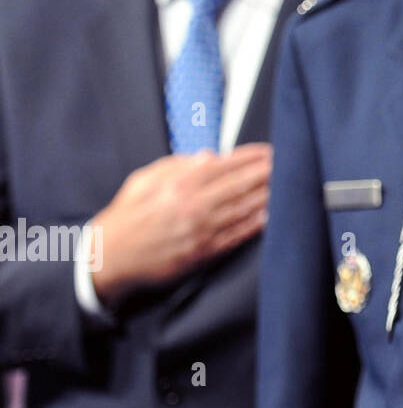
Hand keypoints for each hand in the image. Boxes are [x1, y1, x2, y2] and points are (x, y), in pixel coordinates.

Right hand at [90, 143, 271, 307]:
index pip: (226, 164)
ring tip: (289, 184)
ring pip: (244, 208)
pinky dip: (257, 224)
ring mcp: (201, 230)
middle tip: (290, 162)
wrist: (108, 257)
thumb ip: (177, 164)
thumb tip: (210, 155)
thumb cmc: (126, 215)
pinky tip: (273, 214)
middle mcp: (194, 205)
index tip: (269, 151)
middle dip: (268, 172)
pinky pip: (237, 235)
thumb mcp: (144, 179)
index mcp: (179, 183)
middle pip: (242, 184)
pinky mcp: (203, 252)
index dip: (252, 156)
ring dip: (269, 195)